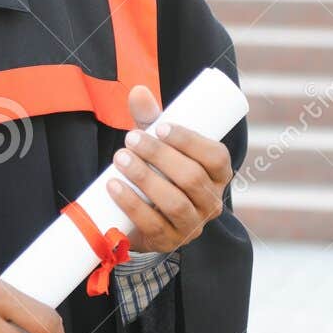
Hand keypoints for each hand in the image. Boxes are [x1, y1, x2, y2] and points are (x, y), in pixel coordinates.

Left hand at [104, 83, 234, 254]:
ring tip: (119, 158)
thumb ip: (150, 118)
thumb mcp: (159, 144)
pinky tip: (113, 185)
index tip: (160, 126)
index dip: (190, 141)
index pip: (216, 157)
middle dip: (159, 156)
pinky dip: (131, 203)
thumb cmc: (159, 170)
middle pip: (192, 178)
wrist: (146, 216)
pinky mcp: (169, 242)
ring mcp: (193, 226)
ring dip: (145, 178)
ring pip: (174, 202)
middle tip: (131, 138)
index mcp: (219, 175)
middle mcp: (212, 202)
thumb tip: (137, 91)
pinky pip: (153, 225)